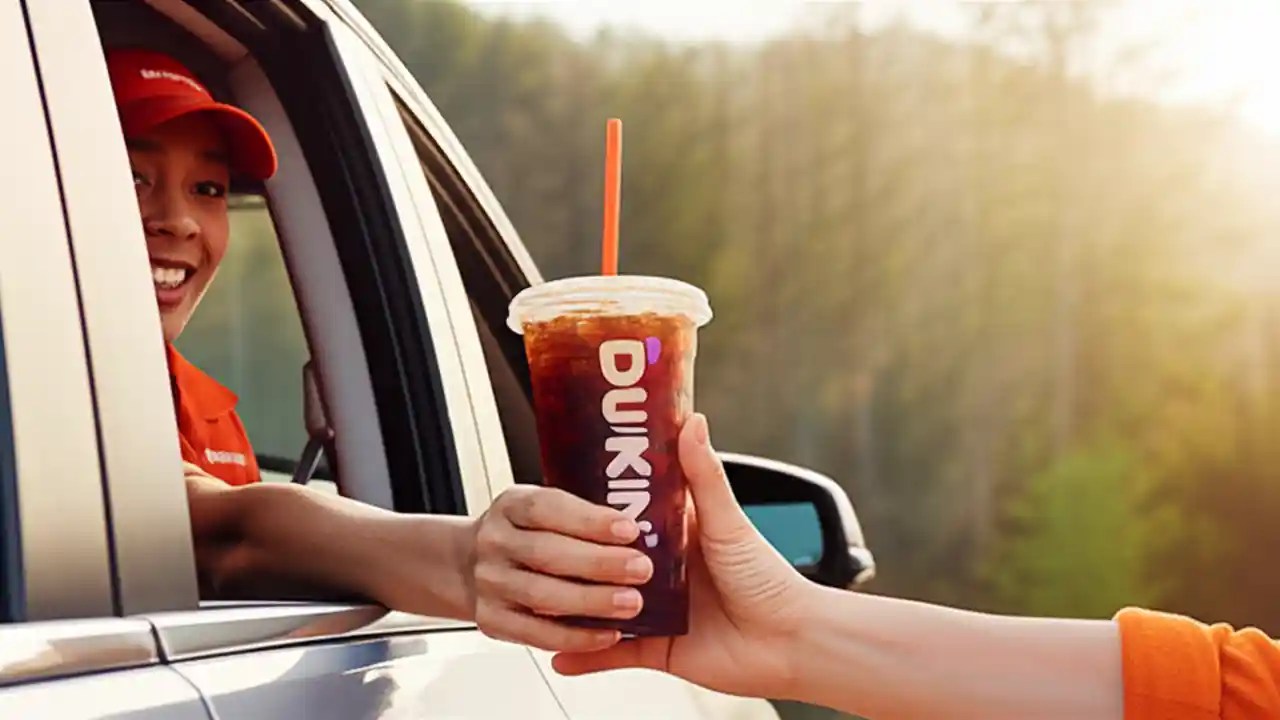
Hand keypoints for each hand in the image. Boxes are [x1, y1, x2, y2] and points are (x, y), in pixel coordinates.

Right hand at [467, 484, 656, 652]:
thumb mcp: (542, 510)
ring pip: (541, 595)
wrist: (466, 565)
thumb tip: (645, 520)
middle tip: (641, 569)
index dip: (589, 520)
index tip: (629, 529)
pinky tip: (608, 635)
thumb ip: (581, 514)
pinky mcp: (492, 620)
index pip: (547, 508)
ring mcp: (489, 583)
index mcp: (512, 506)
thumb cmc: (526, 535)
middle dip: (599, 563)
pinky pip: (536, 634)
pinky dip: (574, 637)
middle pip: (546, 553)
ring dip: (591, 602)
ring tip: (631, 603)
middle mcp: (495, 542)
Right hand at [551, 413, 815, 699]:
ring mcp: (653, 611)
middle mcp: (659, 571)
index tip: (561, 490)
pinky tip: (555, 655)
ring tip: (533, 597)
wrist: (789, 643)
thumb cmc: (768, 579)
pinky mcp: (656, 649)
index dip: (594, 506)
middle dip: (572, 558)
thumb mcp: (727, 522)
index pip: (623, 514)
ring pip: (599, 607)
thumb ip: (704, 476)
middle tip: (536, 546)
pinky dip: (584, 657)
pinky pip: (612, 655)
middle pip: (604, 561)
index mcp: (674, 534)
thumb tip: (693, 420)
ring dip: (571, 606)